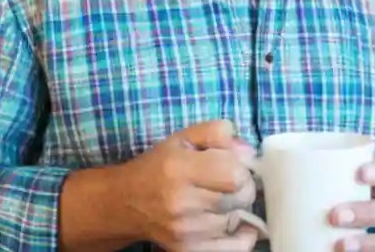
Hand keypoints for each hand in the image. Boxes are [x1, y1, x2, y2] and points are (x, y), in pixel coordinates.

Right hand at [117, 120, 259, 250]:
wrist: (125, 203)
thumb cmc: (158, 166)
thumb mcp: (183, 138)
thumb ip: (216, 134)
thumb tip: (248, 152)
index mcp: (179, 168)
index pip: (234, 174)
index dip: (240, 167)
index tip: (231, 165)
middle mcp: (182, 202)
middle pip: (240, 198)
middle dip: (242, 187)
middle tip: (229, 183)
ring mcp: (185, 231)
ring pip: (235, 220)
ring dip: (235, 209)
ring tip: (219, 200)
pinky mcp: (187, 251)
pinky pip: (233, 248)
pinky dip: (240, 236)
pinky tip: (230, 222)